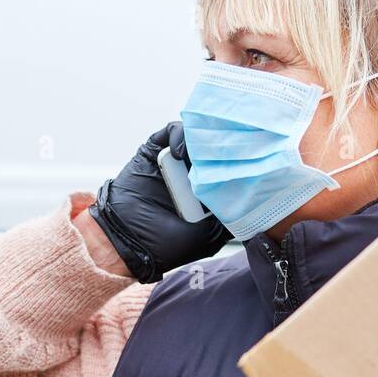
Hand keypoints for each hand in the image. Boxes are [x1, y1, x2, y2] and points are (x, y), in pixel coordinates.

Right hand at [87, 122, 230, 283]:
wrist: (126, 240)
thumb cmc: (165, 245)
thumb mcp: (207, 238)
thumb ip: (227, 220)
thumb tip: (251, 200)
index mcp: (209, 193)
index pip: (229, 170)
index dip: (237, 164)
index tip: (246, 164)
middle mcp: (194, 175)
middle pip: (215, 150)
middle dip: (223, 148)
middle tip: (228, 151)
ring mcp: (176, 162)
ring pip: (195, 138)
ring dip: (201, 140)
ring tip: (200, 153)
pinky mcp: (155, 150)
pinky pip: (171, 132)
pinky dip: (179, 134)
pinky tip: (181, 150)